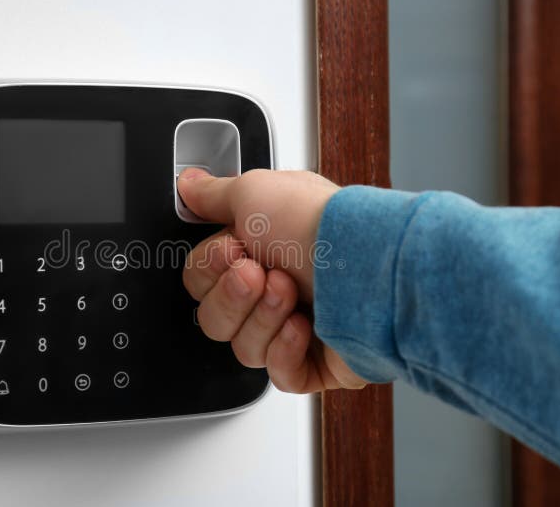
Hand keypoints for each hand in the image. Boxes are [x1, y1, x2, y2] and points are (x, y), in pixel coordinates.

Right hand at [177, 168, 366, 392]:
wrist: (370, 266)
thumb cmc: (318, 226)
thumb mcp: (253, 193)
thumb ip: (213, 196)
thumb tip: (189, 185)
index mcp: (257, 250)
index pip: (200, 280)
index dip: (210, 269)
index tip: (234, 249)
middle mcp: (274, 288)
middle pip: (214, 319)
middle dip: (235, 296)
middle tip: (262, 272)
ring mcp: (295, 327)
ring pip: (244, 348)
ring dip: (264, 317)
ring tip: (291, 292)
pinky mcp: (316, 363)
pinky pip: (278, 375)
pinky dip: (286, 351)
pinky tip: (305, 327)